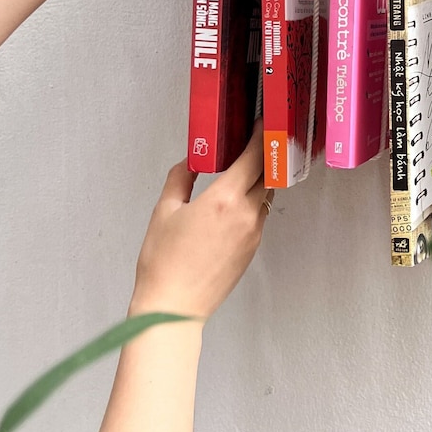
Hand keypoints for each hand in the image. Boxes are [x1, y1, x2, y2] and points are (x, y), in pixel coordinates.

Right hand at [128, 129, 270, 322]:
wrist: (174, 307)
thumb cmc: (163, 263)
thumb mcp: (164, 211)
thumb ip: (180, 178)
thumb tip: (189, 161)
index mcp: (223, 199)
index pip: (255, 158)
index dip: (263, 137)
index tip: (264, 124)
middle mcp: (245, 215)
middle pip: (268, 174)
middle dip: (266, 155)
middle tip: (260, 140)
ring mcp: (252, 234)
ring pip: (266, 196)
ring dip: (261, 179)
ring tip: (247, 168)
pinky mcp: (252, 250)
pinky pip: (259, 216)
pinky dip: (254, 202)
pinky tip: (237, 201)